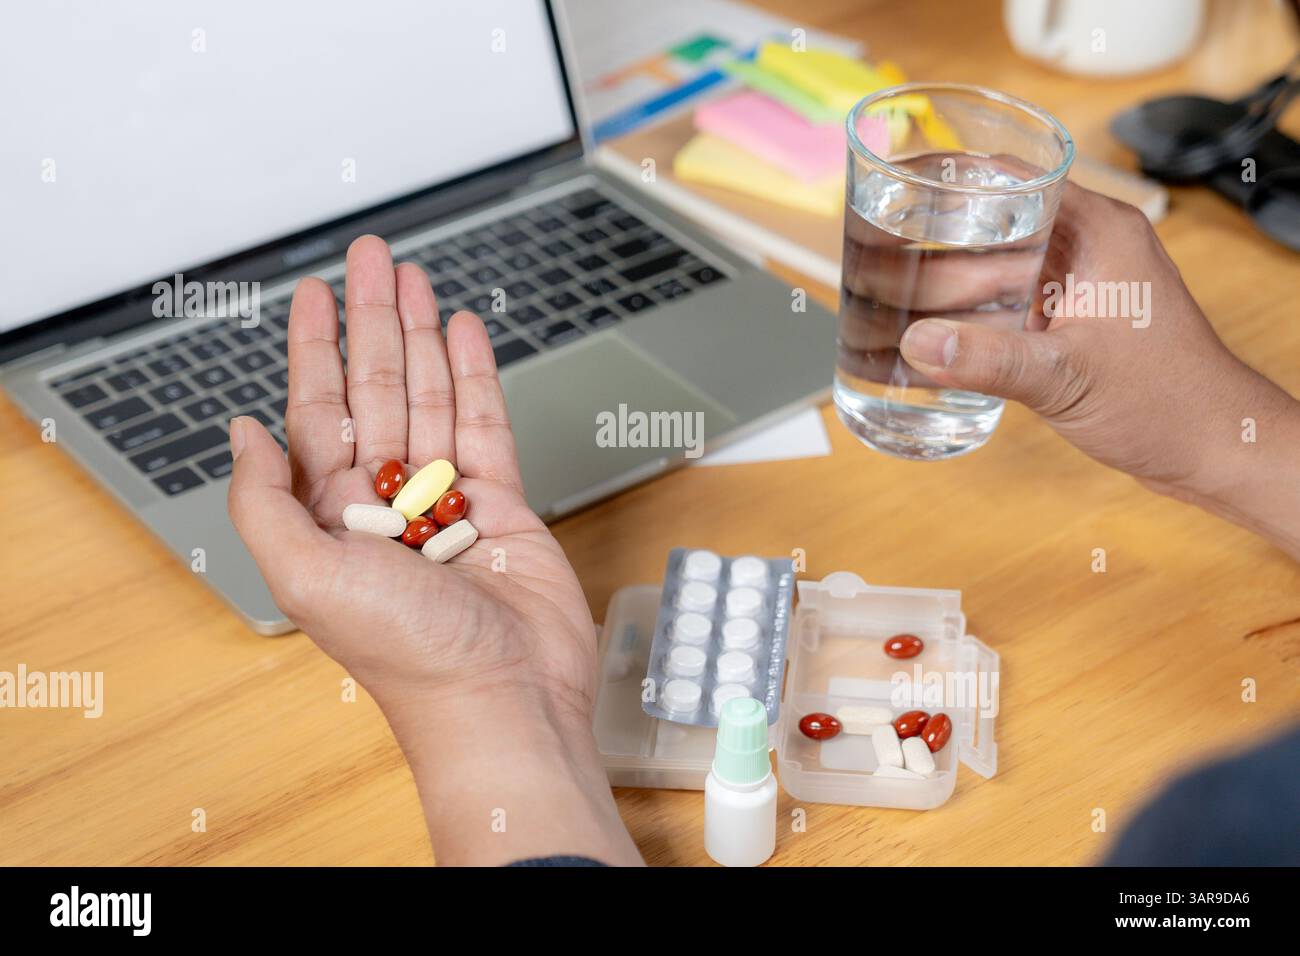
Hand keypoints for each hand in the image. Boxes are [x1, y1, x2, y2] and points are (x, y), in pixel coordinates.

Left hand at [227, 235, 641, 864]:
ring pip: (431, 398)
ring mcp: (445, 500)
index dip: (316, 347)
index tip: (314, 292)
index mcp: (330, 516)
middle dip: (373, 322)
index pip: (317, 411)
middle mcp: (385, 502)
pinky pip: (485, 426)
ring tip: (415, 279)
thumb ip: (263, 499)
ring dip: (422, 336)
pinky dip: (475, 376)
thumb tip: (240, 430)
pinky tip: (464, 333)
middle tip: (373, 258)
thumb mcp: (303, 576)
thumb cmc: (406, 654)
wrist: (503, 695)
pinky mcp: (501, 505)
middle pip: (376, 390)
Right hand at [897, 183, 1299, 556]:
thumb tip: (919, 345)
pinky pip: (1008, 302)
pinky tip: (929, 331)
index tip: (901, 182)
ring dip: (948, 277)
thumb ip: (990, 360)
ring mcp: (1079, 285)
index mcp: (1099, 232)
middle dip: (936, 233)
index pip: (1017, 176)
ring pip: (999, 264)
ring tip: (886, 286)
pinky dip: (969, 312)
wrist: (1211, 450)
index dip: (956, 176)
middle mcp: (1089, 247)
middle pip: (999, 220)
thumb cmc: (1168, 402)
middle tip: (874, 245)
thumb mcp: (1066, 377)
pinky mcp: (1071, 322)